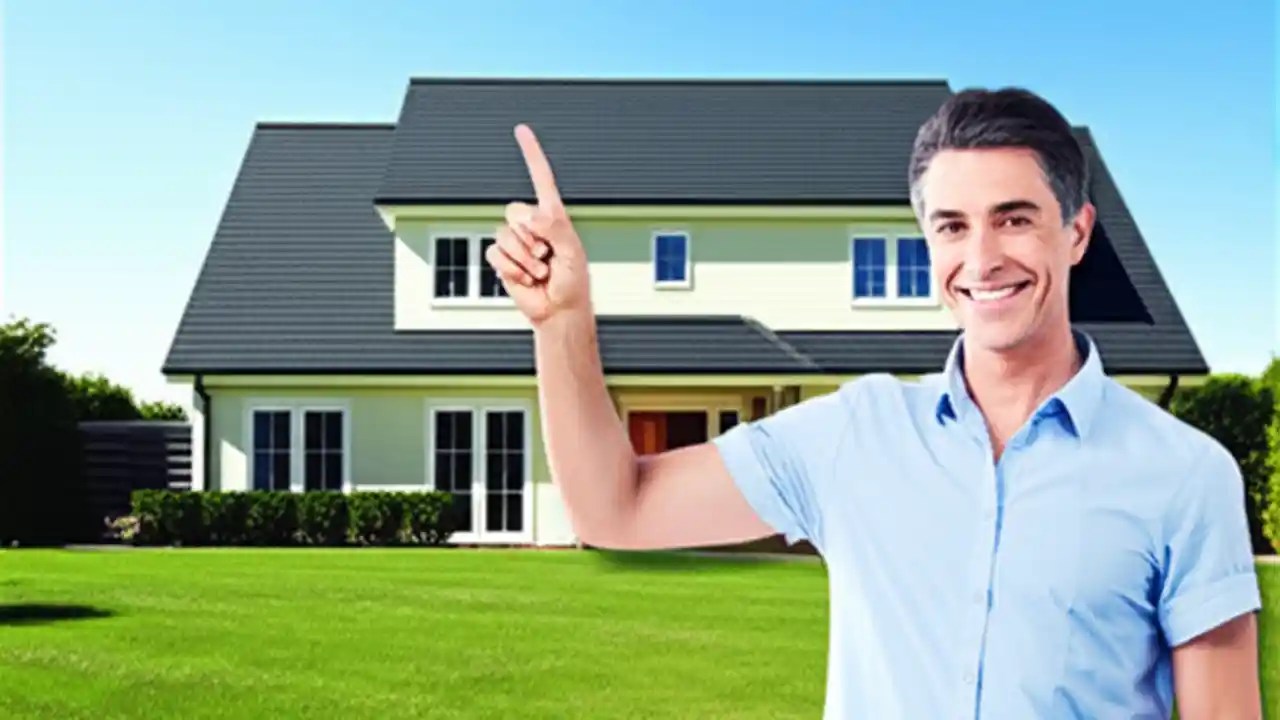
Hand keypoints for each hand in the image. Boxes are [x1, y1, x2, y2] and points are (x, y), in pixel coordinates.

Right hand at [486, 124, 591, 326]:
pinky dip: (512, 268)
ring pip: (505, 235)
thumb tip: (531, 216)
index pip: (541, 178)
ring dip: (524, 258)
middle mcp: (532, 224)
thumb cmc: (572, 282)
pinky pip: (496, 253)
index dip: (531, 154)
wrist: (558, 311)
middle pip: (515, 211)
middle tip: (547, 256)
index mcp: (553, 216)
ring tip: (540, 271)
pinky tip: (527, 278)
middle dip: (531, 236)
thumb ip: (554, 228)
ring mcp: (515, 241)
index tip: (521, 130)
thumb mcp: (572, 251)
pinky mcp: (502, 259)